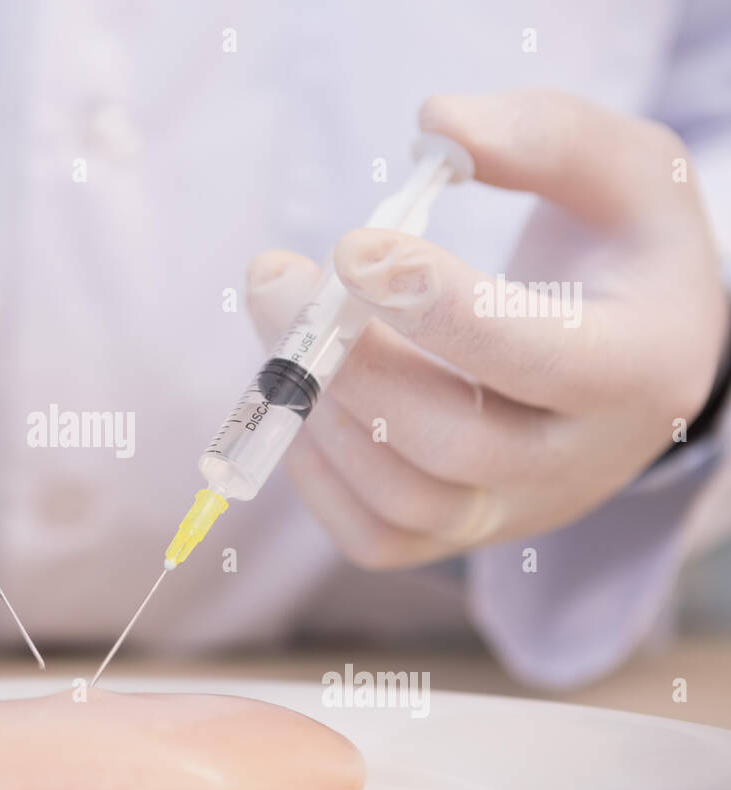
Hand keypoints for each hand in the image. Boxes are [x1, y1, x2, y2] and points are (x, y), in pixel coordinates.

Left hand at [246, 89, 727, 568]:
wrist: (640, 360)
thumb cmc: (622, 255)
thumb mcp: (625, 173)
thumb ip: (544, 135)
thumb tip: (434, 126)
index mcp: (637, 365)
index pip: (529, 353)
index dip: (430, 304)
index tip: (348, 245)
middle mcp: (578, 460)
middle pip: (452, 443)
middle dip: (345, 361)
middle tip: (274, 278)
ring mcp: (516, 510)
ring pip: (405, 501)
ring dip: (323, 412)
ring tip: (288, 330)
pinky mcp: (463, 534)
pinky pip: (376, 538)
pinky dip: (320, 476)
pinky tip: (311, 402)